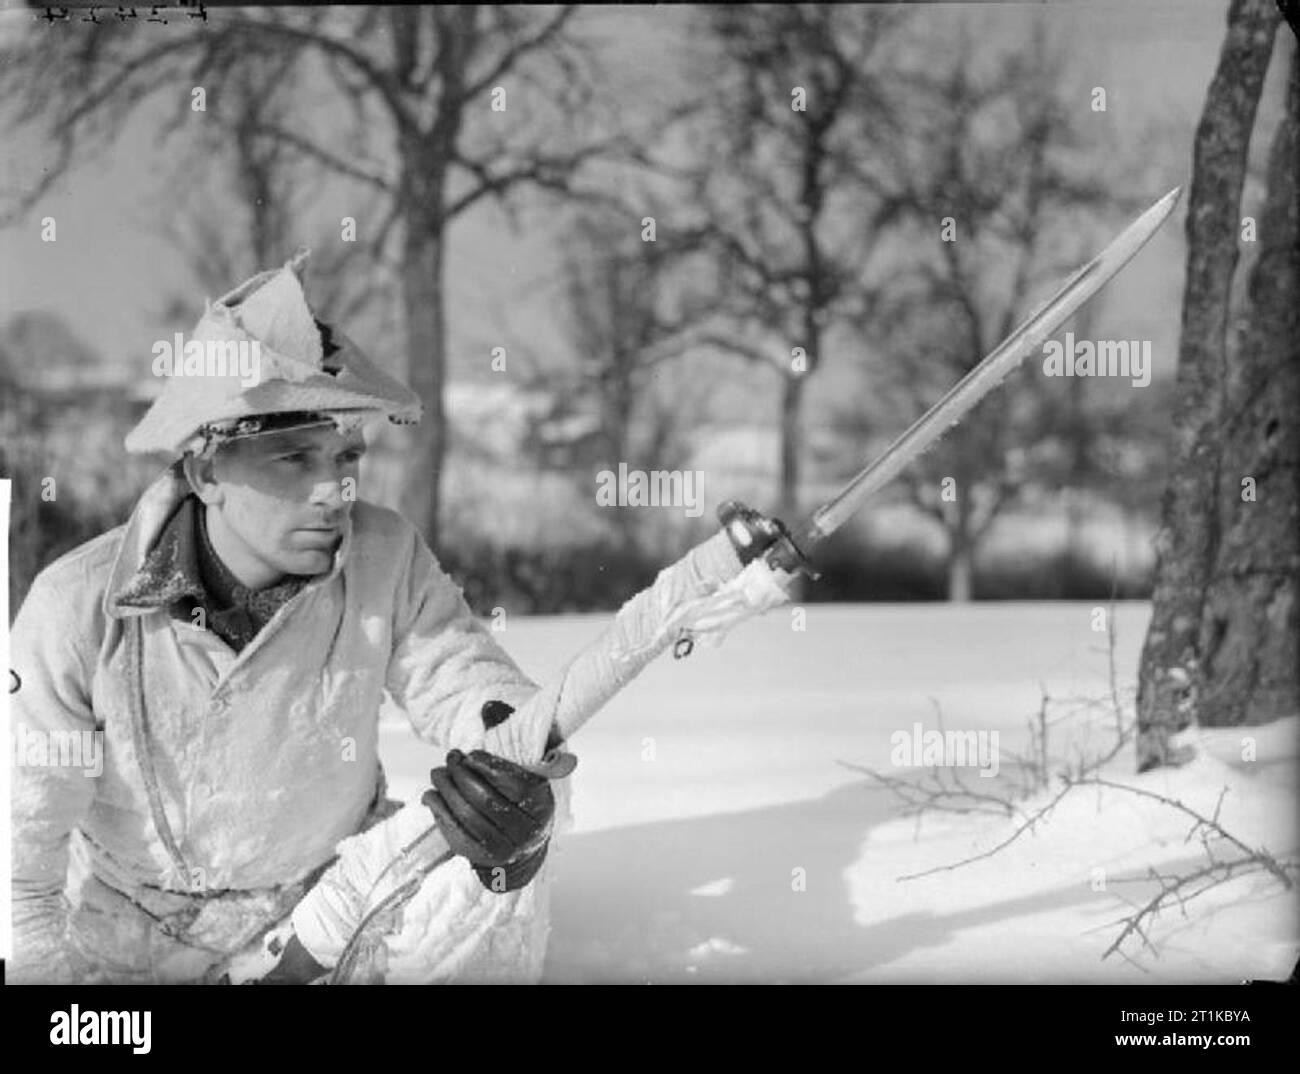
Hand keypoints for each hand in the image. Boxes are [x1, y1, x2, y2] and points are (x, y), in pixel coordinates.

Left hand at [421, 748, 566, 892]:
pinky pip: (454, 832)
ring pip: (467, 816)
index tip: (471, 755)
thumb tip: (488, 708)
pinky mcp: (480, 857)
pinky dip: (439, 810)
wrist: (523, 845)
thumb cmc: (521, 801)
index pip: (514, 784)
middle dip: (462, 775)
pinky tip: (432, 794)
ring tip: (438, 772)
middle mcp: (525, 831)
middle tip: (451, 758)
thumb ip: (511, 745)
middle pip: (486, 800)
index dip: (488, 766)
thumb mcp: (527, 776)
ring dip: (446, 790)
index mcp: (541, 805)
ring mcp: (503, 848)